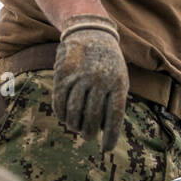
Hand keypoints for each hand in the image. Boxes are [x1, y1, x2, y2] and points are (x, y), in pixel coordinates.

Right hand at [53, 14, 128, 150]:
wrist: (90, 32)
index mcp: (117, 82)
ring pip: (74, 111)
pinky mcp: (64, 73)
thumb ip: (114, 101)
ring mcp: (80, 76)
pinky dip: (61, 113)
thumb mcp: (120, 78)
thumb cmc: (108, 62)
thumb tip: (107, 130)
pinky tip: (65, 118)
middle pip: (92, 116)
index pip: (114, 115)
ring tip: (77, 129)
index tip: (105, 148)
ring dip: (75, 125)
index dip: (110, 135)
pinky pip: (60, 100)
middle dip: (90, 132)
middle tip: (88, 137)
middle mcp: (99, 80)